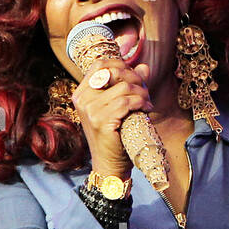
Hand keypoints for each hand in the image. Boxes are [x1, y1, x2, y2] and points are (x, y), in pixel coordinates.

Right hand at [68, 61, 152, 177]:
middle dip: (135, 77)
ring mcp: (89, 110)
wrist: (109, 164)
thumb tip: (143, 66)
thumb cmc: (115, 136)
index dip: (120, 64)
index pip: (99, 64)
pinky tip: (146, 109)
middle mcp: (82, 99)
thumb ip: (129, 85)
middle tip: (145, 89)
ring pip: (123, 87)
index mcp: (82, 93)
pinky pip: (125, 102)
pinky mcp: (100, 120)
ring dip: (141, 92)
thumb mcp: (119, 107)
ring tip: (147, 102)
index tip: (136, 75)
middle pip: (113, 72)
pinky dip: (140, 102)